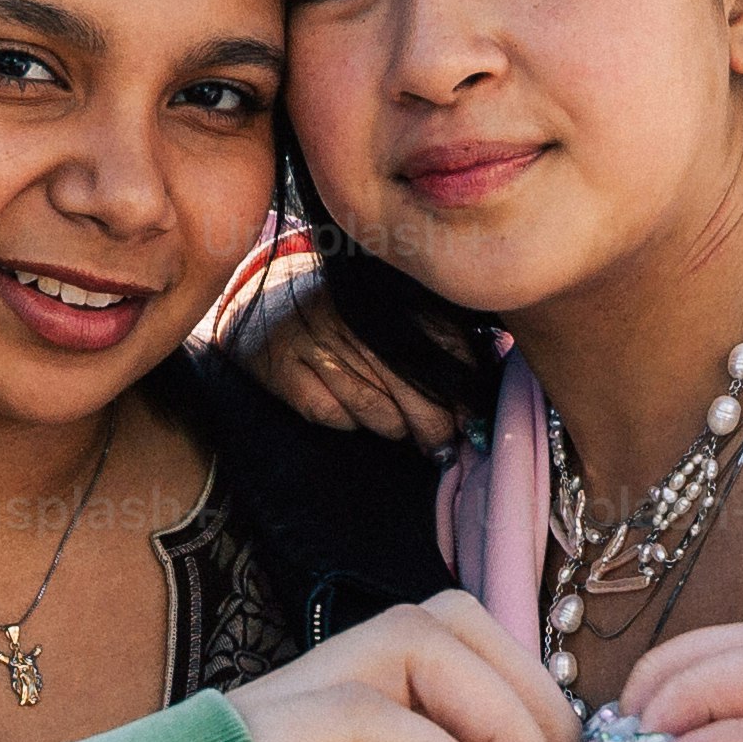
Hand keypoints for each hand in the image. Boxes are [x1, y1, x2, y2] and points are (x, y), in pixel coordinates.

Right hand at [211, 242, 465, 449]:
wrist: (265, 296)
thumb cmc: (343, 308)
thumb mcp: (387, 305)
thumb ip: (432, 334)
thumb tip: (478, 388)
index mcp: (391, 298)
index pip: (445, 348)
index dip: (463, 394)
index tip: (472, 420)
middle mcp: (357, 318)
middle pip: (415, 391)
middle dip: (436, 428)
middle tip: (443, 445)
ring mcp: (319, 343)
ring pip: (378, 413)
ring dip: (395, 428)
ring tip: (399, 427)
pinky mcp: (287, 370)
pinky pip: (336, 417)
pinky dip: (348, 422)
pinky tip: (350, 411)